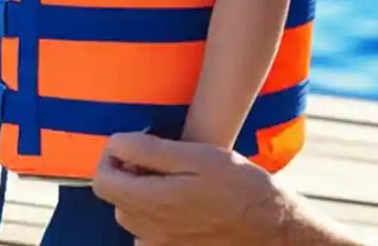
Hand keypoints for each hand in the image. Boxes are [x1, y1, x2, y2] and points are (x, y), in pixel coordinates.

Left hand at [90, 132, 288, 244]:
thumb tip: (115, 144)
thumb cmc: (242, 189)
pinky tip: (187, 206)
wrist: (275, 232)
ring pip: (134, 216)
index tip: (134, 147)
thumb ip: (149, 151)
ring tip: (180, 183)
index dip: (112, 157)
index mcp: (150, 202)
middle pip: (116, 198)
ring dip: (145, 196)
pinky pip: (151, 233)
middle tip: (163, 161)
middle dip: (130, 175)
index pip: (102, 180)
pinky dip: (159, 217)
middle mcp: (148, 231)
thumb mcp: (198, 156)